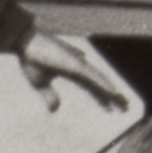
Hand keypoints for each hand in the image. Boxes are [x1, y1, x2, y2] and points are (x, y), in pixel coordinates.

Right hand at [17, 30, 131, 112]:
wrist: (26, 43)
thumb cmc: (31, 58)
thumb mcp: (40, 83)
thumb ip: (49, 96)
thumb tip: (55, 110)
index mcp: (72, 71)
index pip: (91, 86)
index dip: (101, 97)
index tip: (110, 107)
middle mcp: (79, 66)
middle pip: (100, 83)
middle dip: (112, 96)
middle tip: (125, 107)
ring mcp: (79, 64)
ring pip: (101, 81)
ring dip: (114, 92)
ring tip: (125, 103)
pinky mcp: (76, 64)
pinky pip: (94, 77)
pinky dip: (105, 85)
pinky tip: (114, 92)